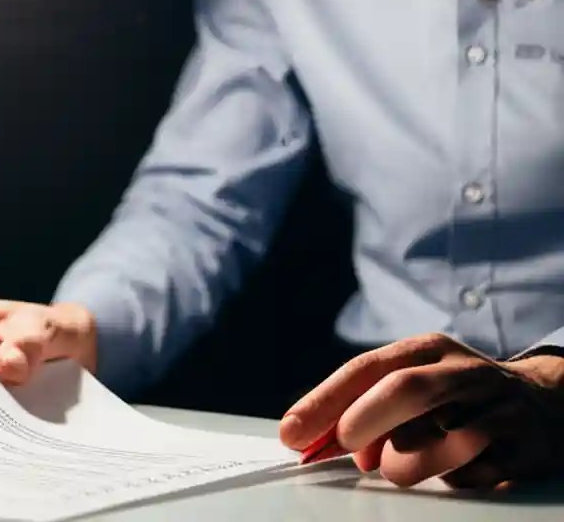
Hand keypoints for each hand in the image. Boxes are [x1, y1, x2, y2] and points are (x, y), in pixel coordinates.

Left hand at [280, 333, 563, 488]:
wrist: (543, 403)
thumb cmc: (454, 396)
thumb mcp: (414, 383)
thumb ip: (365, 406)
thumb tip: (323, 442)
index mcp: (427, 350)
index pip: (366, 369)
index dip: (324, 401)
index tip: (292, 432)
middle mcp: (463, 372)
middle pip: (404, 390)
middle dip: (363, 422)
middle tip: (346, 447)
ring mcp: (497, 408)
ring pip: (436, 441)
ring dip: (404, 465)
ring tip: (401, 465)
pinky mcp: (523, 449)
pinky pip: (470, 476)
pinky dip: (447, 480)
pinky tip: (451, 469)